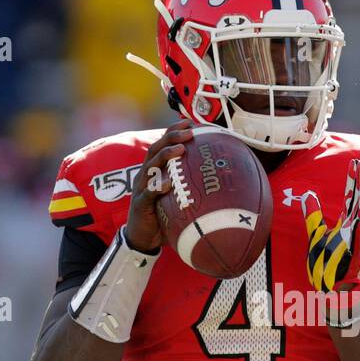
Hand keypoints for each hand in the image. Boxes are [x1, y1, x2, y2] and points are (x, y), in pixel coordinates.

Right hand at [123, 119, 193, 251]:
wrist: (142, 238)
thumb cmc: (163, 216)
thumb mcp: (177, 197)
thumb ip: (190, 187)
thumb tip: (219, 181)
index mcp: (154, 171)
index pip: (161, 145)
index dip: (173, 132)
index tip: (189, 123)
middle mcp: (146, 175)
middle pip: (155, 150)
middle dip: (171, 137)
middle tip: (189, 131)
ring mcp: (141, 188)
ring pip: (150, 167)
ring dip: (165, 156)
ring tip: (181, 149)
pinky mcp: (140, 204)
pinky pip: (148, 193)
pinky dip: (157, 187)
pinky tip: (166, 183)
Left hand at [301, 158, 359, 297]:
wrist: (332, 288)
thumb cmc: (326, 263)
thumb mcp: (316, 233)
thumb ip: (314, 214)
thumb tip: (308, 194)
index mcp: (345, 223)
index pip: (350, 197)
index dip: (352, 180)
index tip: (355, 163)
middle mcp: (353, 229)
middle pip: (358, 201)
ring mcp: (355, 240)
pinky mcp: (354, 253)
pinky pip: (358, 236)